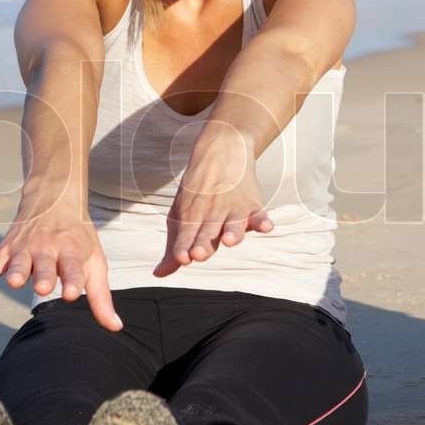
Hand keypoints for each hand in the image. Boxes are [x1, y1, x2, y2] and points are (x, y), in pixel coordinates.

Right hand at [0, 198, 122, 330]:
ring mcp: (26, 248)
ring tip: (13, 282)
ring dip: (16, 271)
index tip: (73, 294)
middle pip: (46, 266)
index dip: (74, 281)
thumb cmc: (78, 239)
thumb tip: (116, 328)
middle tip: (43, 286)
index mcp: (73, 253)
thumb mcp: (95, 263)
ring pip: (19, 262)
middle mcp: (49, 249)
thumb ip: (101, 297)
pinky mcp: (7, 250)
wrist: (55, 200)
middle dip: (44, 276)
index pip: (74, 269)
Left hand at [154, 122, 271, 277]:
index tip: (182, 258)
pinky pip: (259, 214)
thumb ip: (175, 246)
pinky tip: (266, 227)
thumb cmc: (198, 191)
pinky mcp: (253, 206)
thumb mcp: (180, 214)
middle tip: (198, 253)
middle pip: (208, 234)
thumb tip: (158, 274)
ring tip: (230, 241)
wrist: (221, 150)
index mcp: (192, 218)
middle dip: (203, 245)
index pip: (186, 236)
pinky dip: (263, 220)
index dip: (183, 248)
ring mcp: (233, 210)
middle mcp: (212, 215)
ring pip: (233, 225)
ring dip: (232, 233)